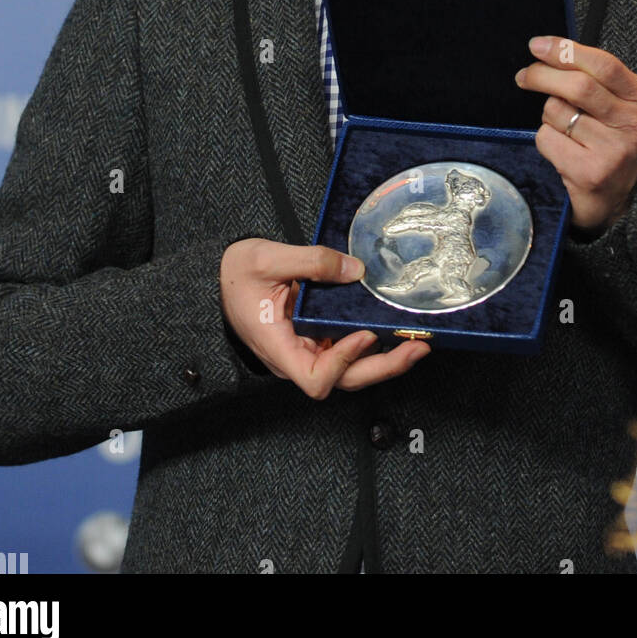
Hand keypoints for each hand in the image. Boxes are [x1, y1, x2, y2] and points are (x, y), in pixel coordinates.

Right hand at [220, 238, 429, 398]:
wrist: (220, 277)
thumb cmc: (235, 274)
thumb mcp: (267, 258)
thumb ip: (311, 262)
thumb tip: (355, 270)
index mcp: (278, 346)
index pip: (314, 377)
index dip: (342, 362)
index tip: (363, 335)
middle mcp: (295, 356)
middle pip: (344, 379)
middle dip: (383, 366)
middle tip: (416, 347)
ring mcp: (307, 349)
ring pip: (350, 369)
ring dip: (385, 359)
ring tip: (417, 343)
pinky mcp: (315, 338)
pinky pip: (347, 350)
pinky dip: (373, 344)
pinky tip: (395, 332)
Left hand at [515, 35, 636, 233]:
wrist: (617, 199)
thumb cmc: (610, 141)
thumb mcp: (617, 105)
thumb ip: (593, 77)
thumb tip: (547, 50)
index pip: (603, 64)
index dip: (565, 50)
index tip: (537, 45)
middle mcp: (633, 124)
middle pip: (578, 86)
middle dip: (542, 75)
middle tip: (523, 76)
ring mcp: (614, 151)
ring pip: (557, 112)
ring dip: (548, 114)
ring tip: (562, 127)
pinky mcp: (591, 173)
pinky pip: (547, 139)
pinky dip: (545, 139)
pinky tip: (562, 150)